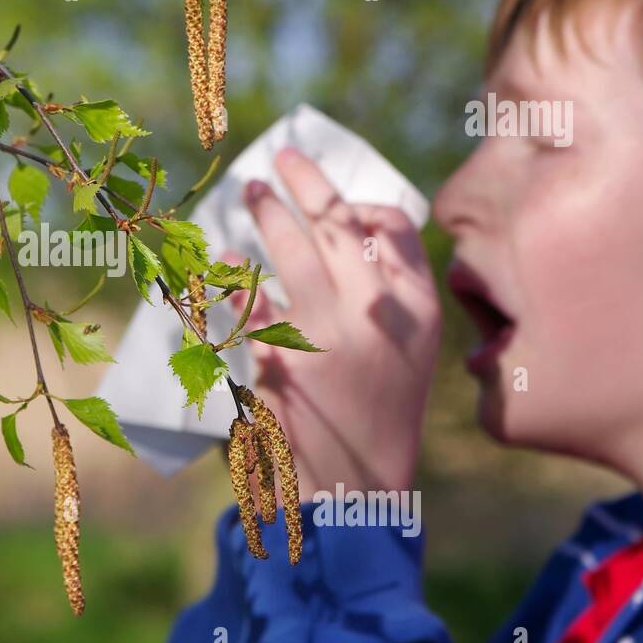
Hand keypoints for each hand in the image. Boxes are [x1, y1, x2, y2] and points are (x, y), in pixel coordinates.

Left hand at [228, 148, 439, 499]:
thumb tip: (354, 224)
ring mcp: (326, 332)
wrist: (357, 483)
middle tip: (280, 158)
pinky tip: (225, 259)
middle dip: (306, 183)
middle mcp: (376, 312)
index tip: (336, 198)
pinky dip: (233, 275)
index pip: (393, 226)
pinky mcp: (278, 356)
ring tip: (250, 191)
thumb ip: (395, 290)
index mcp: (417, 307)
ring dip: (267, 211)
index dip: (360, 203)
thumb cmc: (382, 408)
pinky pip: (248, 298)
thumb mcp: (413, 348)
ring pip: (292, 248)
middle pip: (338, 224)